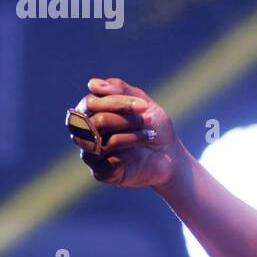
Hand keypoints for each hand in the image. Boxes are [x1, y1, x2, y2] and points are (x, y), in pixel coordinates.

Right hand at [73, 77, 187, 187]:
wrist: (171, 154)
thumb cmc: (154, 126)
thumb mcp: (141, 102)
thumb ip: (119, 90)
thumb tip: (92, 83)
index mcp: (91, 114)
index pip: (90, 103)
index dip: (116, 103)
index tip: (143, 105)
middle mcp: (86, 134)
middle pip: (96, 122)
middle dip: (126, 119)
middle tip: (148, 119)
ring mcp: (92, 154)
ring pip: (103, 141)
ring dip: (132, 135)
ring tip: (150, 134)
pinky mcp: (101, 173)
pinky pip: (110, 160)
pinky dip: (130, 153)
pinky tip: (140, 153)